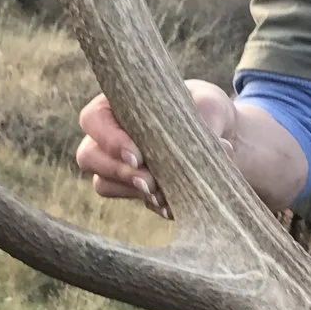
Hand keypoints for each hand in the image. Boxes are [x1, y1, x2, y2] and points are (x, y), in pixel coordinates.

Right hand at [75, 80, 237, 218]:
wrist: (221, 134)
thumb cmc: (205, 109)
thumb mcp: (210, 102)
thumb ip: (207, 116)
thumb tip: (217, 146)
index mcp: (118, 104)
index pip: (94, 119)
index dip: (110, 140)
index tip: (137, 158)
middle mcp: (109, 135)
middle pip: (89, 156)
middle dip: (119, 172)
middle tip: (150, 183)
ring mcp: (117, 164)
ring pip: (103, 182)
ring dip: (131, 191)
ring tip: (162, 196)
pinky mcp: (134, 187)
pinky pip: (129, 199)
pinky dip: (149, 204)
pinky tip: (170, 207)